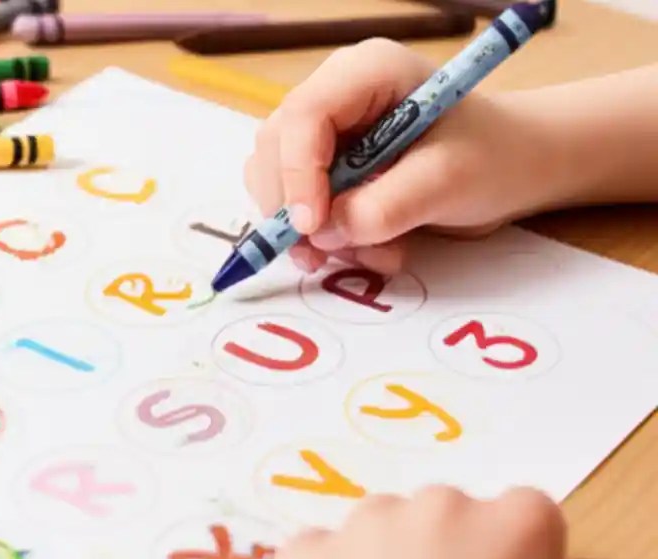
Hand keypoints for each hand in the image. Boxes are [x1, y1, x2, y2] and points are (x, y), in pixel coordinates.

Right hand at [245, 39, 568, 274]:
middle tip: (325, 255)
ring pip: (278, 183)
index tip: (311, 227)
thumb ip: (385, 207)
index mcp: (367, 72)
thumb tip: (324, 232)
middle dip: (296, 210)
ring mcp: (325, 131)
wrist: (513, 169)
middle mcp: (335, 95)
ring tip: (372, 253)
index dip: (297, 173)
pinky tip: (371, 248)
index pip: (304, 117)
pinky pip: (296, 205)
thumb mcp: (448, 182)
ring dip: (314, 232)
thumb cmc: (493, 158)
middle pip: (277, 151)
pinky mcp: (324, 165)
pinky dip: (325, 238)